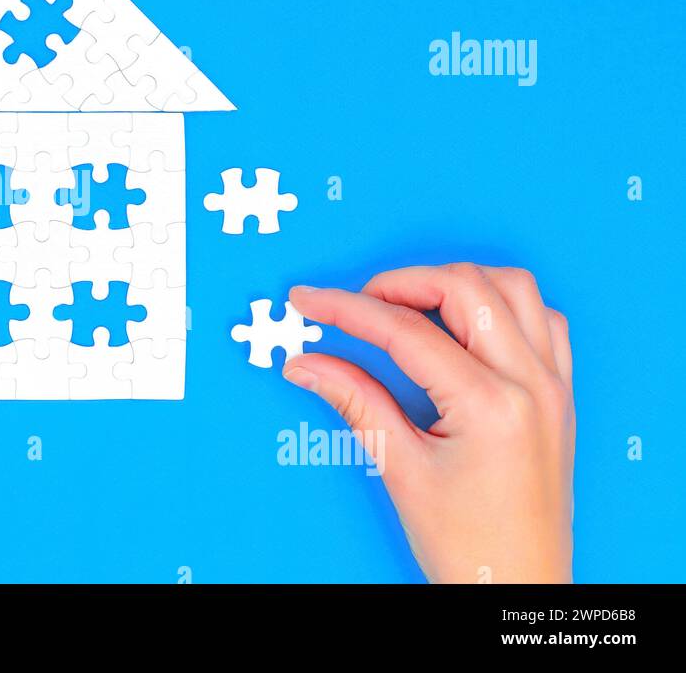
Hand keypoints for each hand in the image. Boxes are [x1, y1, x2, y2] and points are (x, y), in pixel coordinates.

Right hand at [285, 264, 573, 582]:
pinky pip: (542, 319)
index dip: (347, 310)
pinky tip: (465, 324)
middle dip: (401, 282)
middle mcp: (531, 384)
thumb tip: (307, 363)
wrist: (519, 586)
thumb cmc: (468, 545)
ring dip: (455, 283)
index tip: (308, 300)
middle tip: (355, 303)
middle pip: (465, 287)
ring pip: (511, 287)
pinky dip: (501, 304)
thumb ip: (354, 401)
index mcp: (489, 406)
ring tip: (408, 304)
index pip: (406, 331)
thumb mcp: (400, 470)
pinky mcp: (560, 394)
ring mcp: (554, 385)